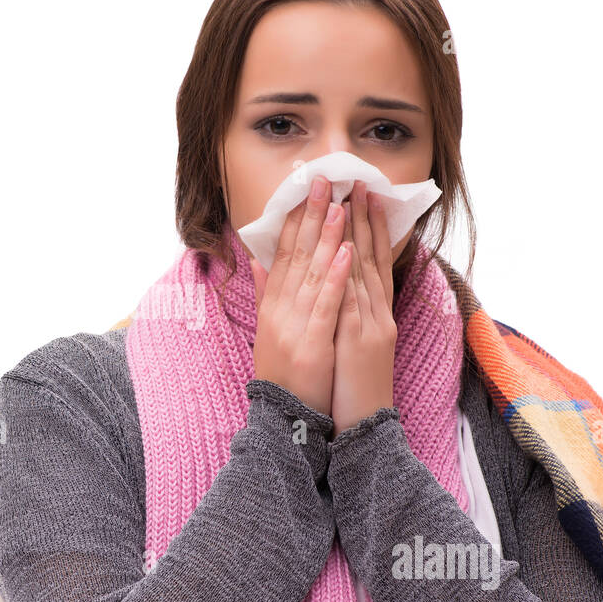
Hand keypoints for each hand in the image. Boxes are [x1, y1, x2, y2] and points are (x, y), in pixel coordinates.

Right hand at [249, 175, 352, 417]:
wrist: (284, 421)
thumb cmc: (283, 375)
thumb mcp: (268, 330)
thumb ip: (264, 293)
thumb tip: (257, 259)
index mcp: (272, 306)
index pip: (283, 254)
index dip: (295, 220)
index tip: (307, 189)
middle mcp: (280, 312)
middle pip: (296, 256)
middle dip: (311, 216)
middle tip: (324, 181)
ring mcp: (294, 328)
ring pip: (312, 274)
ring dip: (326, 237)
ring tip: (339, 206)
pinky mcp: (312, 345)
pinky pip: (326, 306)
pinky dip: (335, 277)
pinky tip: (345, 251)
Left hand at [331, 181, 397, 435]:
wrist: (366, 428)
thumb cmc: (352, 389)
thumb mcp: (346, 345)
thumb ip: (340, 314)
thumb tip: (331, 289)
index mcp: (372, 315)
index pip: (369, 263)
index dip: (365, 229)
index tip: (358, 196)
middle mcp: (376, 315)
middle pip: (370, 258)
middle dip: (364, 220)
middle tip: (358, 182)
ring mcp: (371, 326)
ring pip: (365, 273)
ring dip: (359, 235)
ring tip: (352, 200)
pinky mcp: (362, 342)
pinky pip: (354, 303)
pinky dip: (350, 277)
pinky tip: (346, 251)